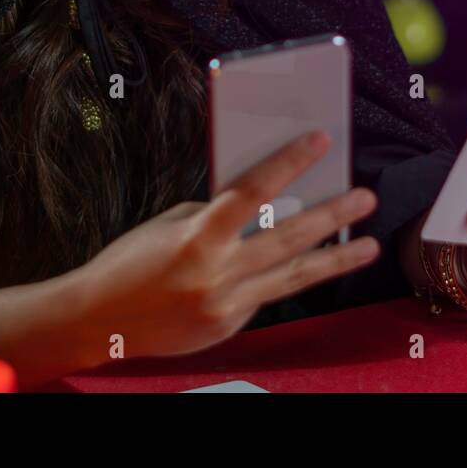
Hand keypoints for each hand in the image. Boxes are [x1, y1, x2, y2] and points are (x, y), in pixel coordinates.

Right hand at [76, 131, 379, 359]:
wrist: (98, 321)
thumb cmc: (129, 263)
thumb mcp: (170, 224)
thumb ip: (215, 215)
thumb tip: (262, 203)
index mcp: (197, 237)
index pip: (253, 191)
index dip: (289, 162)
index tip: (319, 141)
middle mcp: (216, 274)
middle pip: (288, 238)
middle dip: (332, 217)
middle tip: (365, 198)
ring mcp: (225, 305)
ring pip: (292, 277)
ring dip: (335, 259)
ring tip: (369, 246)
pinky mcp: (228, 326)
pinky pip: (263, 296)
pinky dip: (281, 279)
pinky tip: (304, 266)